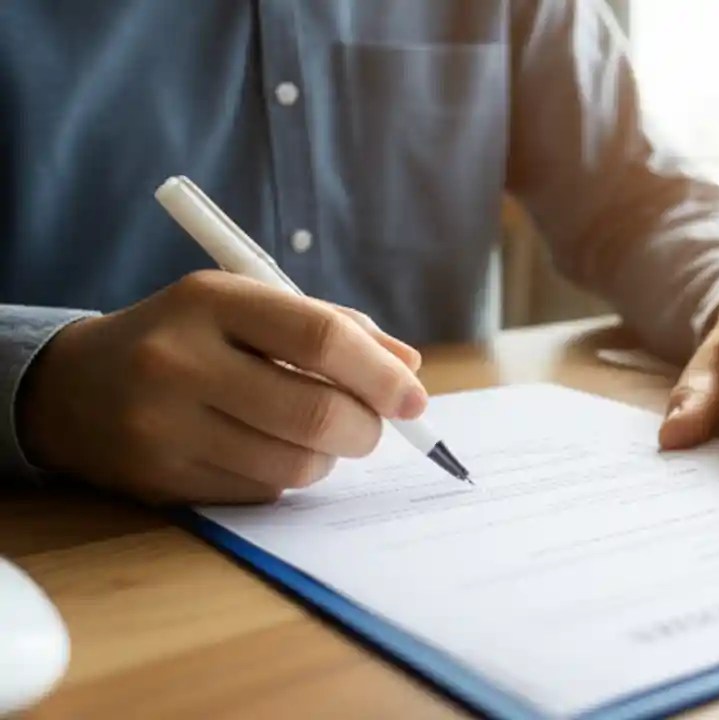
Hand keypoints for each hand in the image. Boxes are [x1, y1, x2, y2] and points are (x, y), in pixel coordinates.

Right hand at [16, 271, 426, 503]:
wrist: (74, 387)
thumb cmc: (188, 338)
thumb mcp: (247, 309)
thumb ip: (331, 329)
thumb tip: (408, 369)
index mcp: (211, 301)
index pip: (320, 338)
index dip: (381, 374)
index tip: (413, 399)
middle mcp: (181, 362)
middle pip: (316, 412)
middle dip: (367, 428)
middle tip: (372, 426)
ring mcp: (165, 427)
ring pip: (296, 464)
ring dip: (328, 457)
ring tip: (316, 436)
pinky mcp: (162, 481)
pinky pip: (262, 494)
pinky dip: (285, 478)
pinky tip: (265, 451)